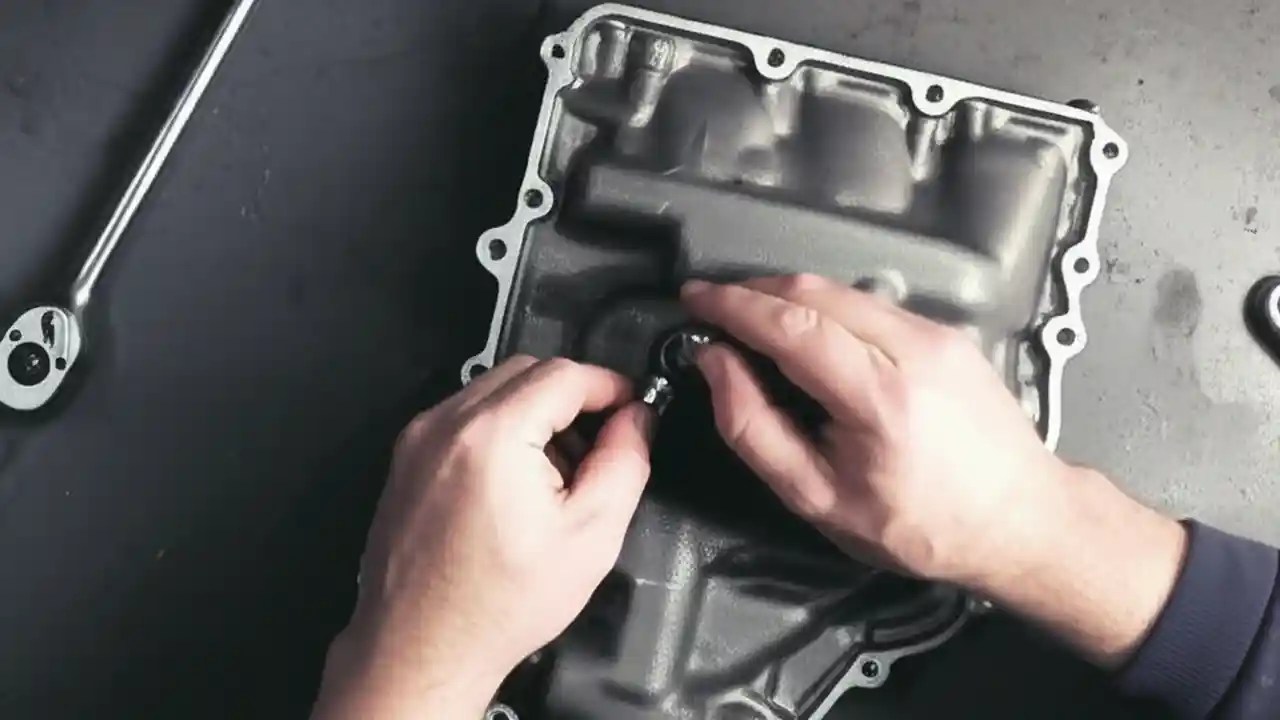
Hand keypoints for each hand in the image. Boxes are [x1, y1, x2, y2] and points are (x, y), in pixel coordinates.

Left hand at [312, 357, 651, 719]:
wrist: (420, 650)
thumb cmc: (498, 606)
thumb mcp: (591, 536)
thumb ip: (624, 462)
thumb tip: (636, 418)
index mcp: (492, 436)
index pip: (565, 374)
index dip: (609, 386)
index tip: (632, 408)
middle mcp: (446, 424)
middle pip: (527, 371)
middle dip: (572, 397)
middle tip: (601, 443)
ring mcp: (418, 438)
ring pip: (494, 389)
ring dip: (536, 412)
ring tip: (558, 473)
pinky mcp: (406, 457)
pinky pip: (465, 416)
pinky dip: (501, 429)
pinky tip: (517, 483)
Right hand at [683, 275, 1186, 666]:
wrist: (1020, 519)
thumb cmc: (922, 526)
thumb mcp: (819, 500)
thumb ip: (755, 429)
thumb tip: (715, 367)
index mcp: (880, 398)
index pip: (791, 325)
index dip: (733, 305)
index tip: (696, 300)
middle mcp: (914, 350)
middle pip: (814, 292)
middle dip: (753, 292)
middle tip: (714, 310)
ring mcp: (937, 334)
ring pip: (842, 290)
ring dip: (788, 297)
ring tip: (753, 324)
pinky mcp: (948, 332)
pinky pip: (870, 303)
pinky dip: (826, 309)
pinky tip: (809, 337)